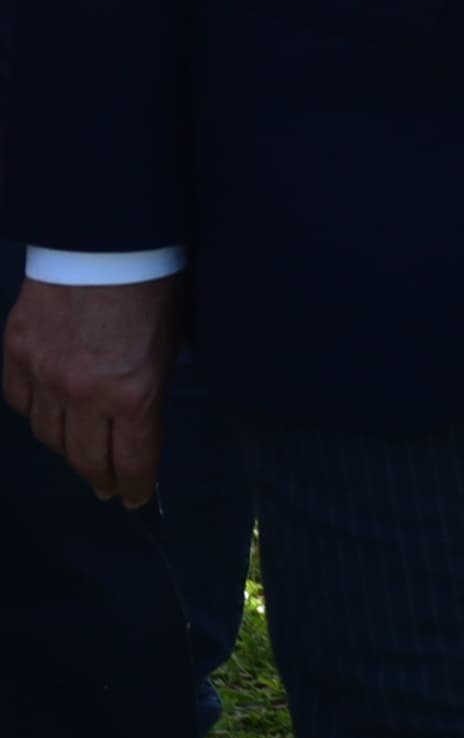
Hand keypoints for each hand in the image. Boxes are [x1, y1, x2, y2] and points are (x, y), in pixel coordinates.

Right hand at [4, 274, 179, 503]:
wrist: (103, 239)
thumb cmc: (153, 284)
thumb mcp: (173, 339)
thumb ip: (154, 381)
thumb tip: (146, 410)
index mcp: (134, 393)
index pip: (133, 460)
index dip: (134, 486)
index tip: (133, 499)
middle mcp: (84, 394)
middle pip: (85, 458)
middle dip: (100, 477)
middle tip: (106, 486)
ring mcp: (43, 375)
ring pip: (48, 435)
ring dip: (67, 447)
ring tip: (79, 450)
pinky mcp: (15, 354)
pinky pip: (20, 402)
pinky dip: (35, 413)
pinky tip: (48, 414)